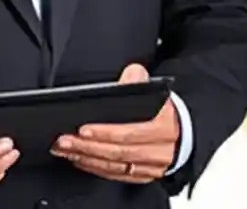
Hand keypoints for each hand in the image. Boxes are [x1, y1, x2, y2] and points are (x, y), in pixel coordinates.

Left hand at [50, 63, 180, 182]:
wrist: (182, 130)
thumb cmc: (162, 111)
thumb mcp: (154, 93)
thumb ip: (139, 82)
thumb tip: (133, 72)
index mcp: (165, 127)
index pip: (130, 132)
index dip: (105, 132)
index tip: (82, 129)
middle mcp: (161, 150)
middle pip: (119, 151)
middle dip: (87, 147)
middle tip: (64, 140)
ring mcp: (153, 166)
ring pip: (116, 166)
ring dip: (86, 158)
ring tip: (64, 149)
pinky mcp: (144, 175)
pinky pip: (117, 175)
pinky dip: (95, 167)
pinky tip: (78, 158)